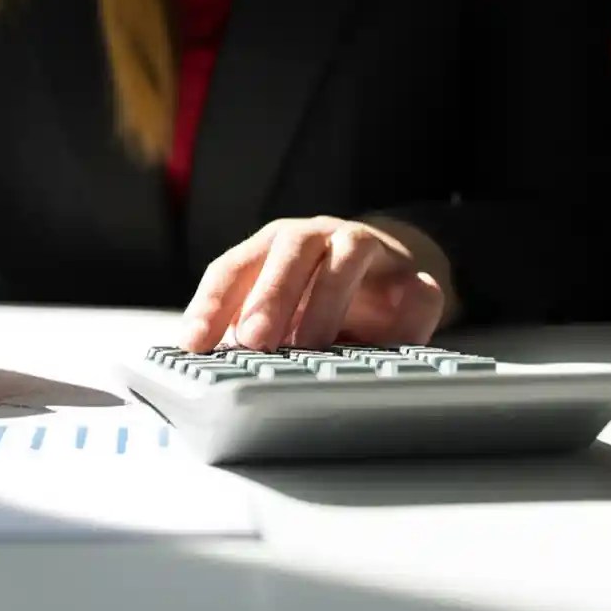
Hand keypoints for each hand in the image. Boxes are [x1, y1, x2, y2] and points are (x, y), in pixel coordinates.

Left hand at [179, 216, 446, 351]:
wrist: (391, 279)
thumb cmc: (316, 299)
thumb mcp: (277, 315)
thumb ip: (249, 333)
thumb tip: (212, 372)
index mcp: (272, 246)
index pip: (233, 268)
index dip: (210, 305)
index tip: (192, 344)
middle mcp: (318, 237)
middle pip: (290, 249)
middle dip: (269, 294)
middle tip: (254, 340)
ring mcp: (370, 250)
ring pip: (349, 254)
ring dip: (327, 299)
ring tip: (310, 345)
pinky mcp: (416, 277)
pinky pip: (417, 290)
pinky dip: (406, 316)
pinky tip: (389, 345)